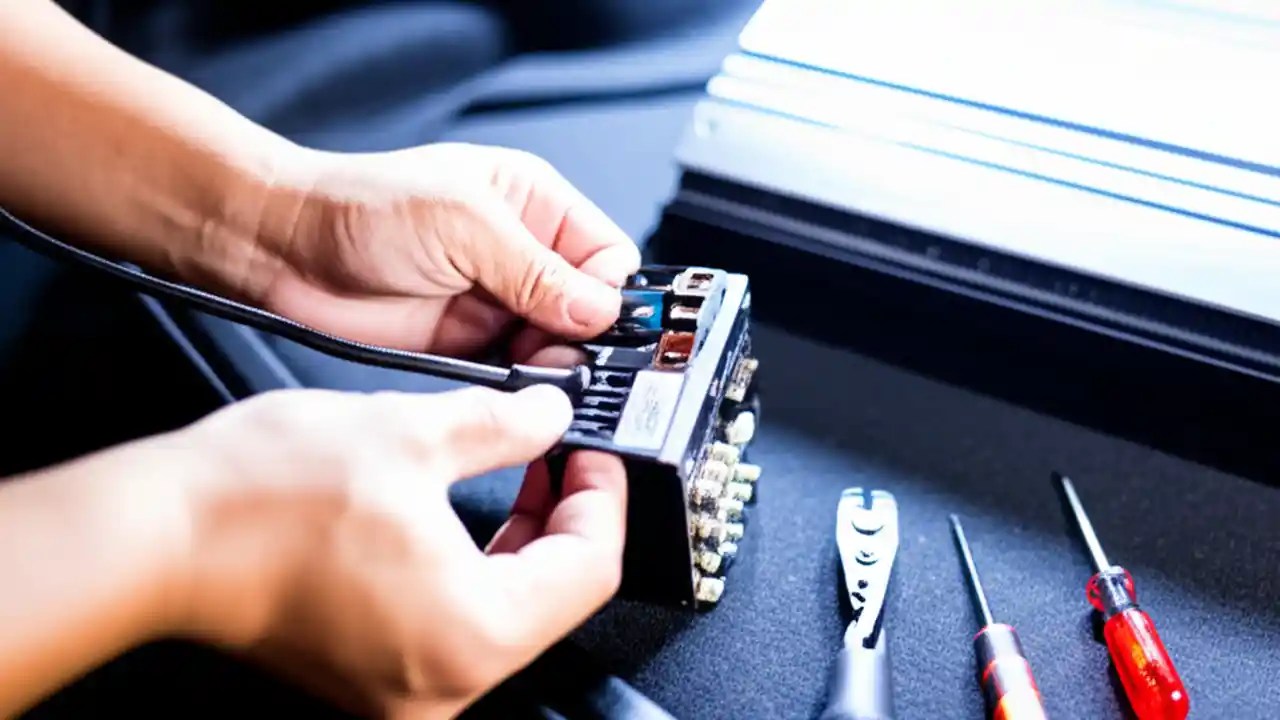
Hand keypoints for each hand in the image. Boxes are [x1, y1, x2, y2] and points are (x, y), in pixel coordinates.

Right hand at [168, 385, 625, 718]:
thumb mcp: (413, 433)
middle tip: (556, 455)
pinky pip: (455, 627)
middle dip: (562, 518)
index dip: (602, 498)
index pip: (589, 570)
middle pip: (551, 597)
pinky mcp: (369, 679)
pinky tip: (462, 519)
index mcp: (473, 634)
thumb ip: (506, 426)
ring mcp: (403, 692)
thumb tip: (552, 416)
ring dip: (520, 543)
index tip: (595, 455)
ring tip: (515, 475)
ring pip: (504, 614)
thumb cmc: (263, 498)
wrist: (159, 536)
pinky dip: (473, 572)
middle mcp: (444, 684)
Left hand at [231, 142, 640, 359]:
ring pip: (557, 343)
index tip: (591, 320)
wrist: (285, 250)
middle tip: (559, 350)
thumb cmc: (361, 206)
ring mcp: (497, 300)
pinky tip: (508, 378)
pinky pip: (517, 369)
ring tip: (527, 362)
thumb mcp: (462, 224)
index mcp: (534, 202)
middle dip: (580, 333)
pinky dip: (520, 381)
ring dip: (549, 360)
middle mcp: (522, 252)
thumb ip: (535, 269)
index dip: (606, 290)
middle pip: (588, 305)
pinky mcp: (469, 342)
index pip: (607, 255)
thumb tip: (597, 308)